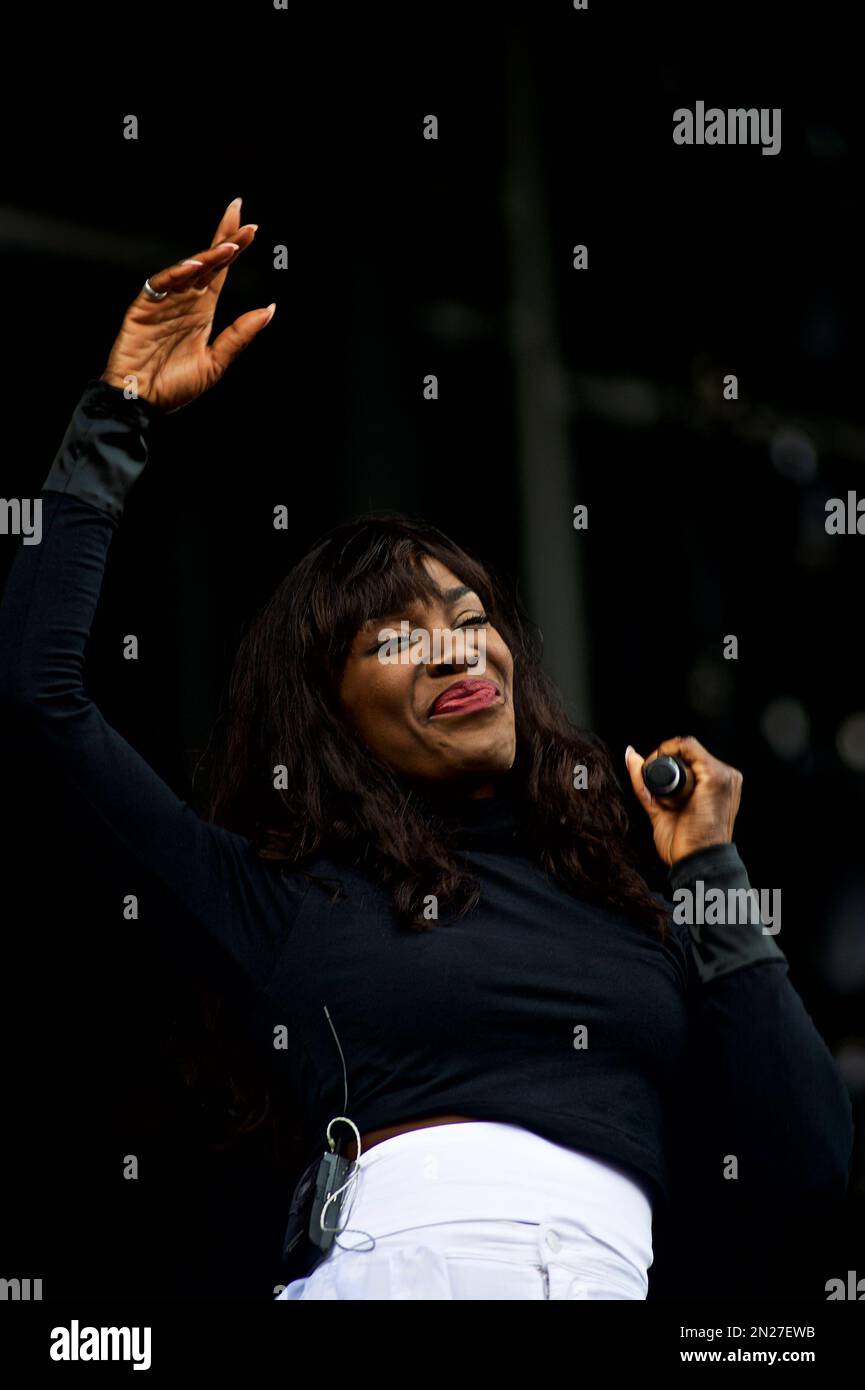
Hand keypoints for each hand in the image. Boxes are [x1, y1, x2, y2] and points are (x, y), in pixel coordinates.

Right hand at [99, 198, 274, 412]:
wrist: (142, 402)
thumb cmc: (175, 386)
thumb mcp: (216, 363)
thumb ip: (240, 335)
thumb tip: (270, 309)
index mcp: (202, 310)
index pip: (221, 272)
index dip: (234, 248)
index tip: (252, 228)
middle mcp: (185, 300)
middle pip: (206, 262)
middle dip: (224, 238)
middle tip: (240, 214)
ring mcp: (164, 302)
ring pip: (188, 270)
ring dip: (208, 256)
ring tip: (230, 245)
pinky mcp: (144, 307)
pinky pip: (161, 285)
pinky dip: (177, 274)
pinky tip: (195, 266)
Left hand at [624, 735, 742, 866]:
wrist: (697, 862)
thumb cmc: (684, 842)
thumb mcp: (659, 806)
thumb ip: (645, 782)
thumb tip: (630, 754)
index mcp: (718, 783)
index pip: (690, 756)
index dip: (666, 761)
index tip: (652, 780)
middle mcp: (726, 776)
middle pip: (687, 751)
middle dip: (664, 762)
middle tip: (656, 790)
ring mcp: (724, 775)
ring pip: (685, 747)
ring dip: (665, 761)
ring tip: (664, 793)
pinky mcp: (716, 777)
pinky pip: (687, 747)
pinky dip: (667, 754)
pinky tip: (663, 778)